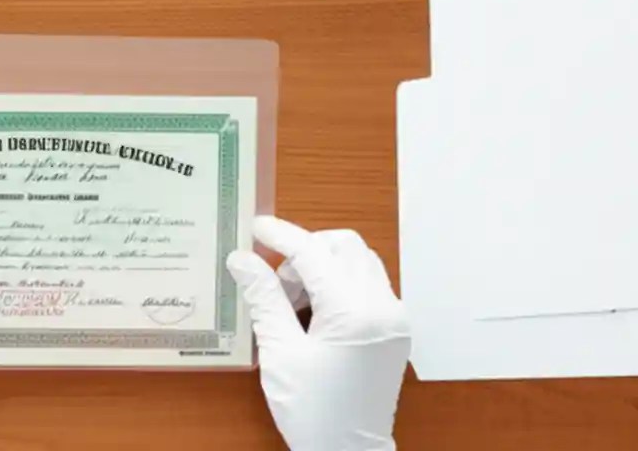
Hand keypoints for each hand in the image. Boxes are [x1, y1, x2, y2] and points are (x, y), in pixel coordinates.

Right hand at [227, 217, 409, 450]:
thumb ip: (263, 298)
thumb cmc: (313, 411)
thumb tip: (242, 259)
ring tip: (292, 300)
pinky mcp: (395, 329)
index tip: (256, 227)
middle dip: (306, 251)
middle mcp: (383, 307)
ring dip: (324, 265)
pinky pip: (368, 284)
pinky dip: (339, 283)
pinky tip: (314, 312)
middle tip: (274, 279)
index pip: (315, 253)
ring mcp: (394, 317)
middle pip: (344, 247)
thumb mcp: (280, 353)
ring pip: (359, 262)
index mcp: (355, 313)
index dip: (282, 236)